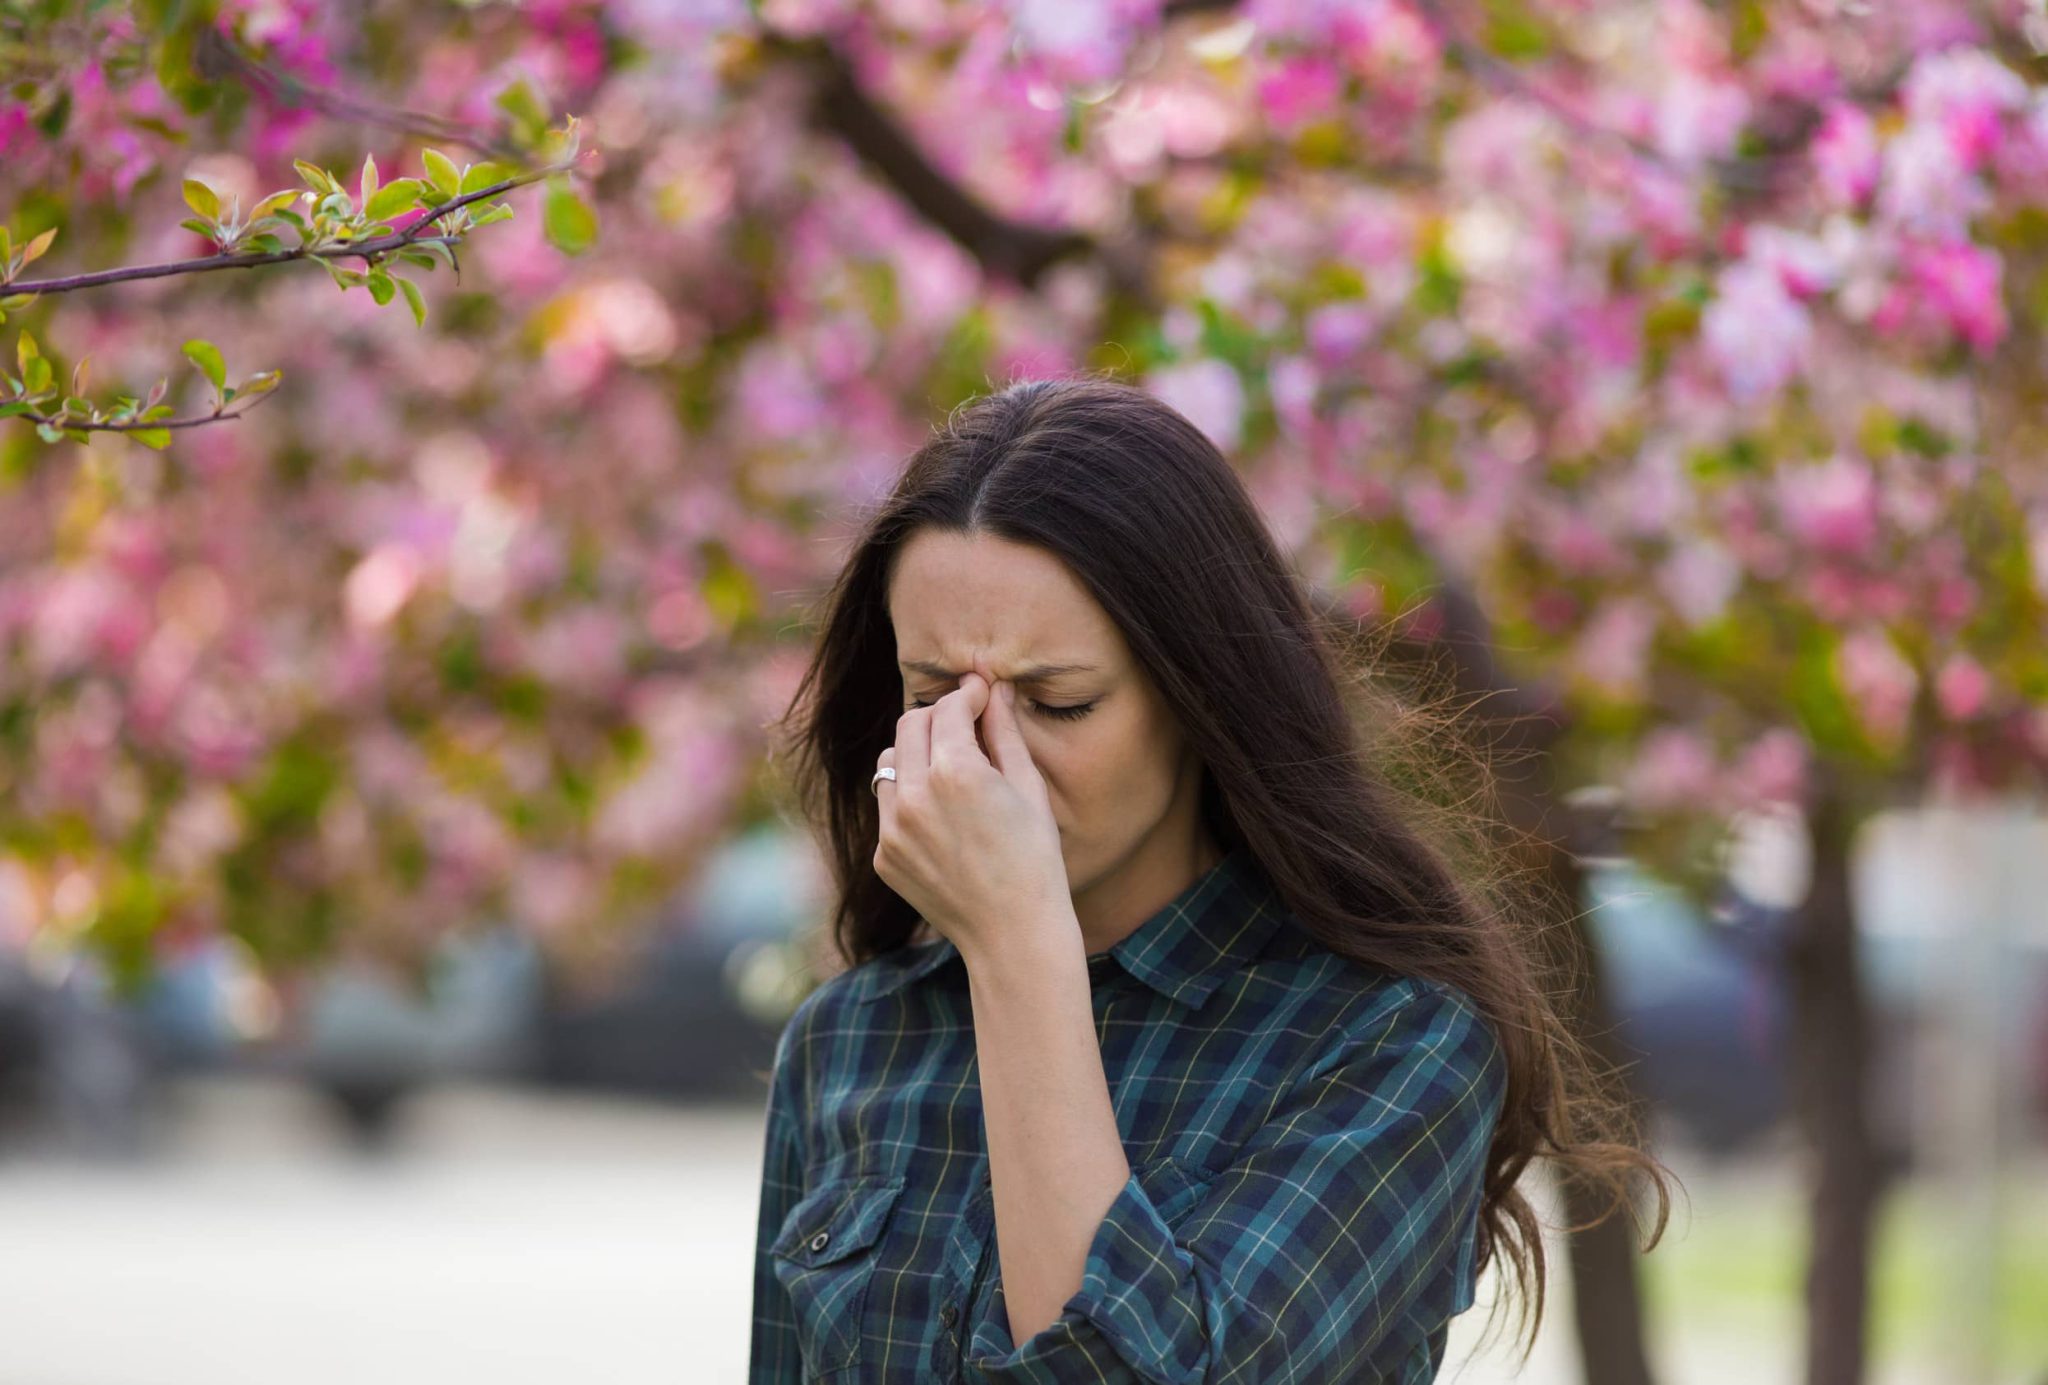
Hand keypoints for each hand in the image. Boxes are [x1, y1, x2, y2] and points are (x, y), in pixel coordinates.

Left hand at [873, 673, 1072, 967]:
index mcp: (956, 771)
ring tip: (950, 775)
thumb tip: (996, 690)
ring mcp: (892, 828)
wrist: (1012, 934)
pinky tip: (943, 821)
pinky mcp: (884, 856)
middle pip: (910, 726)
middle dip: (937, 718)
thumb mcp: (1028, 789)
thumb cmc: (1034, 859)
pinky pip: (887, 808)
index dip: (967, 695)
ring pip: (889, 763)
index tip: (980, 693)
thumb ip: (1005, 732)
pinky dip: (909, 801)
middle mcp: (914, 795)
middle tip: (964, 726)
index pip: (947, 708)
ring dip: (916, 757)